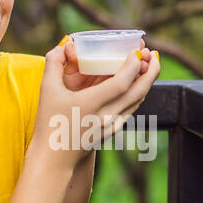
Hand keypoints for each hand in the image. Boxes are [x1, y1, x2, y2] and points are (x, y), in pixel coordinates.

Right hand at [34, 39, 160, 165]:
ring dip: (148, 81)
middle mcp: (106, 116)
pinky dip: (139, 93)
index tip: (137, 51)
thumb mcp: (47, 90)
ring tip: (151, 64)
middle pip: (139, 91)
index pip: (121, 83)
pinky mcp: (113, 131)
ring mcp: (112, 125)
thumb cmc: (49, 124)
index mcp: (91, 105)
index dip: (133, 65)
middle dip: (151, 70)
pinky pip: (132, 109)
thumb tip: (67, 43)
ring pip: (139, 100)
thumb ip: (54, 62)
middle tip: (154, 53)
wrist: (54, 159)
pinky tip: (138, 84)